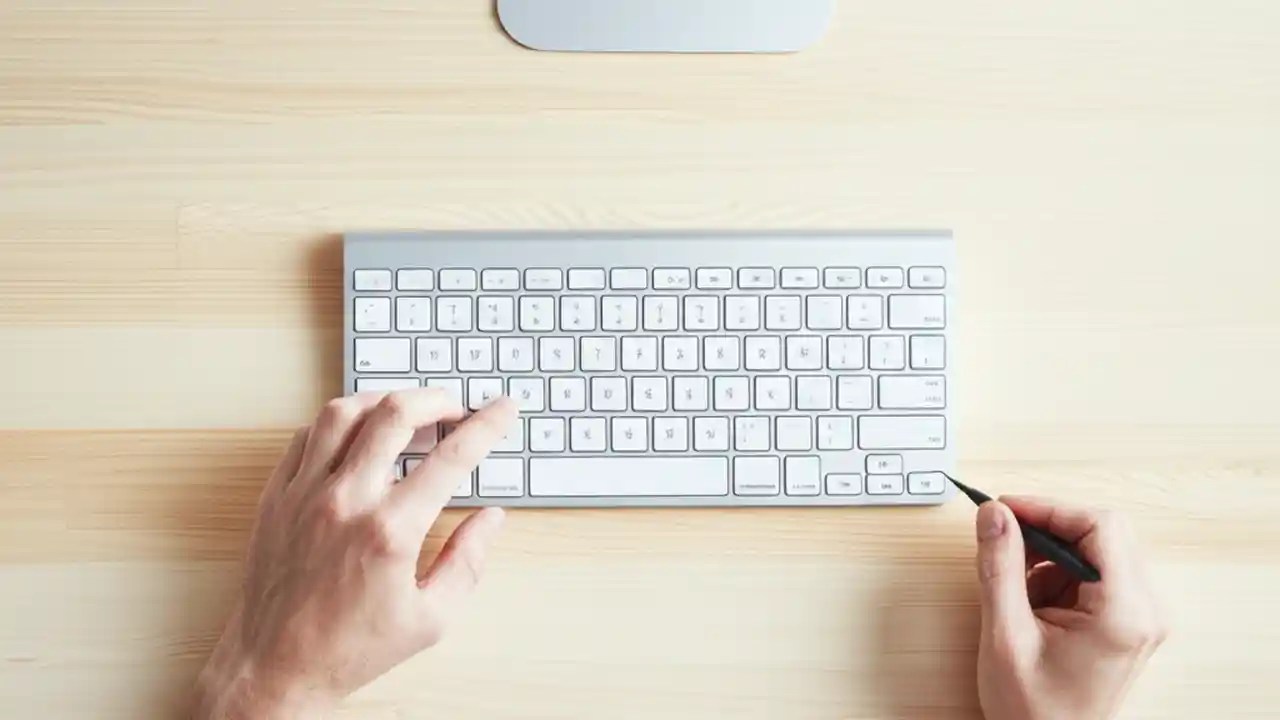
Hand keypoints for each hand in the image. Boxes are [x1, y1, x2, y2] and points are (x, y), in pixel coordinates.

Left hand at [193, 389, 517, 719]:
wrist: (274, 668)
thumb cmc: (349, 649)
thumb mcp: (431, 619)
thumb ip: (467, 562)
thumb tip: (491, 519)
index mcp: (390, 532)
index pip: (451, 457)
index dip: (486, 425)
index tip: (501, 410)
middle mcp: (345, 502)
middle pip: (395, 414)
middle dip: (435, 399)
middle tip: (454, 407)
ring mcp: (304, 495)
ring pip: (343, 412)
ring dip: (382, 400)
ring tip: (405, 408)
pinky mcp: (276, 497)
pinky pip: (306, 436)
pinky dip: (337, 422)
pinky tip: (355, 433)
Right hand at [974, 496, 1168, 719]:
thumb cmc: (1033, 711)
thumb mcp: (1006, 636)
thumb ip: (1000, 569)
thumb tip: (995, 515)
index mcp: (1124, 615)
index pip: (1101, 527)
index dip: (1049, 509)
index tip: (1006, 509)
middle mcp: (1144, 611)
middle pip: (1101, 533)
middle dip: (1047, 530)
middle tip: (1003, 539)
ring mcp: (1139, 617)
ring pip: (1095, 549)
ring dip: (1049, 555)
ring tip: (1015, 589)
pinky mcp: (1125, 621)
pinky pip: (1092, 573)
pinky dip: (1056, 575)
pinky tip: (1030, 603)